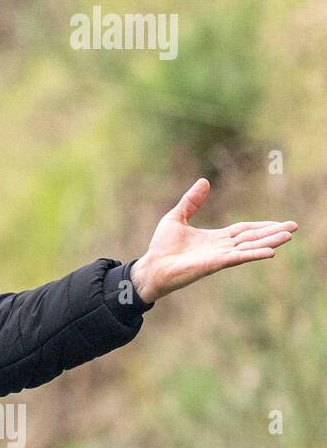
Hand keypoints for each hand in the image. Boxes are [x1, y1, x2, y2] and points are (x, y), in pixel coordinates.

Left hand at [130, 178, 297, 303]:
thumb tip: (204, 181)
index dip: (262, 226)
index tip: (280, 224)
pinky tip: (271, 251)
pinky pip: (238, 257)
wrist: (152, 266)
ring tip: (288, 236)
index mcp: (216, 238)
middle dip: (273, 233)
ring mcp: (219, 256)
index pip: (244, 230)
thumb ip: (191, 201)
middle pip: (252, 238)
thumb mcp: (176, 217)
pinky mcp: (214, 263)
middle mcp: (222, 247)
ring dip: (269, 242)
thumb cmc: (162, 246)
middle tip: (294, 228)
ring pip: (249, 247)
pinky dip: (254, 254)